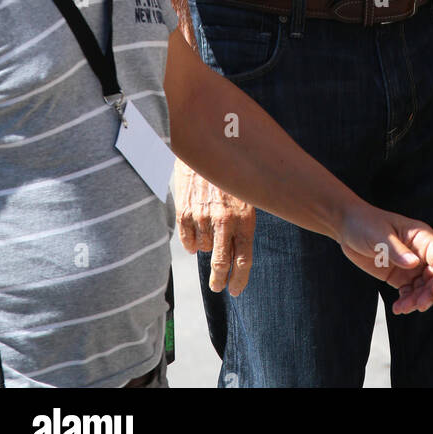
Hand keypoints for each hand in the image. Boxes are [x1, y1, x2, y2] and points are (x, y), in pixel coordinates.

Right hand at [174, 160, 255, 295]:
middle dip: (220, 280)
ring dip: (208, 247)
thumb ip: (243, 220)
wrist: (208, 143)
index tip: (235, 290)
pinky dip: (191, 243)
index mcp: (244, 217)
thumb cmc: (233, 169)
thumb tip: (239, 251)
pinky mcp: (184, 211)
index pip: (243, 259)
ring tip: (211, 231)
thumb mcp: (248, 193)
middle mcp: (224, 220)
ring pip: (204, 249)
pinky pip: (187, 241)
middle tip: (219, 287)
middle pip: (222, 263)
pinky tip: (195, 237)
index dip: (239, 279)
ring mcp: (203, 217)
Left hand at [337, 203, 432, 314]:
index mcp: (421, 236)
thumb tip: (415, 264)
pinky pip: (410, 292)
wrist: (347, 227)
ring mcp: (411, 265)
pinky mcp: (400, 276)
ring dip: (417, 300)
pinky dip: (407, 302)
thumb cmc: (364, 223)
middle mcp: (420, 252)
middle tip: (417, 306)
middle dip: (429, 293)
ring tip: (401, 308)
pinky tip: (397, 308)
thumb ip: (397, 250)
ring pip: (424, 288)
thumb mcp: (379, 236)